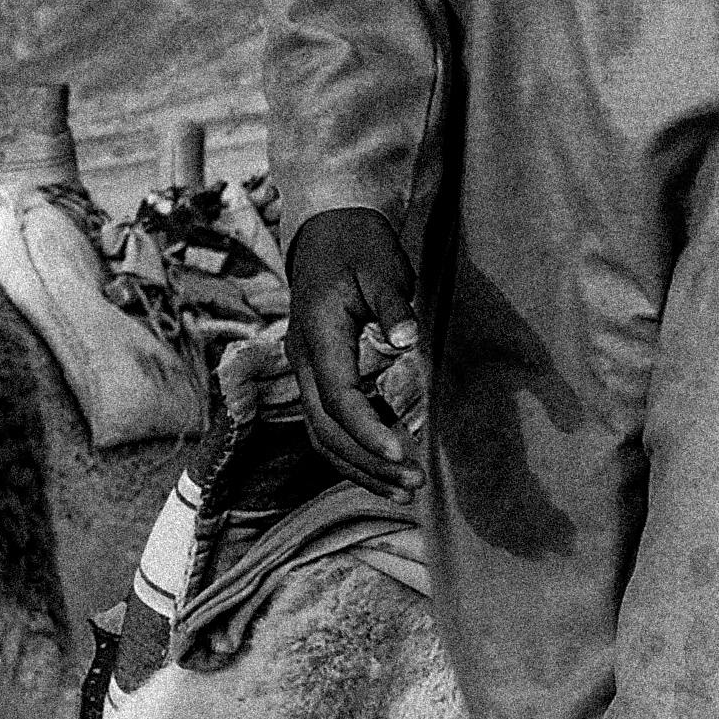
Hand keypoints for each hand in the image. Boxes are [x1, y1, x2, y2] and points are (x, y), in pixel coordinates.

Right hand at [286, 207, 422, 492]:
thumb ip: (393, 305)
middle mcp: (303, 361)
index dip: (369, 431)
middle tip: (415, 483)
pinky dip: (354, 452)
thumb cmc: (359, 246)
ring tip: (404, 490)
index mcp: (318, 336)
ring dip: (360, 466)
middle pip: (326, 428)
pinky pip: (328, 425)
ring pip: (322, 435)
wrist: (329, 229)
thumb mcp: (382, 267)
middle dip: (368, 462)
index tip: (404, 453)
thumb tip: (405, 339)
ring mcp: (306, 371)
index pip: (338, 397)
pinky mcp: (318, 376)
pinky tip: (386, 468)